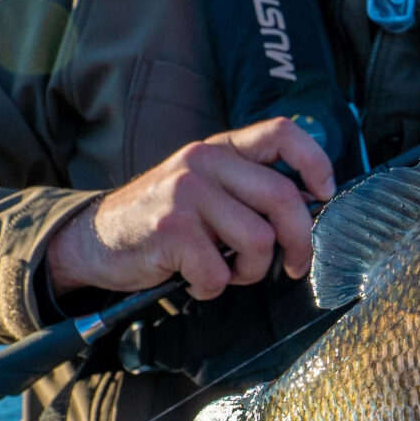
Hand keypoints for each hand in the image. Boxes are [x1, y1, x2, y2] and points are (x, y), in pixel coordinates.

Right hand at [46, 117, 335, 298]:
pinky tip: (194, 280)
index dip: (315, 162)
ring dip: (250, 272)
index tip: (324, 193)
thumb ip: (248, 187)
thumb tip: (311, 206)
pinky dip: (212, 287)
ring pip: (258, 241)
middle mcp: (204, 161)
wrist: (95, 240)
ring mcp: (186, 193)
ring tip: (227, 271)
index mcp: (220, 148)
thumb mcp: (205, 187)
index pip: (282, 133)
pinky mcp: (171, 229)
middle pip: (283, 199)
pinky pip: (220, 272)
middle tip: (294, 266)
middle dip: (298, 242)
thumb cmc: (164, 220)